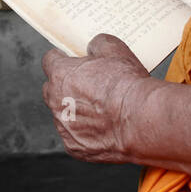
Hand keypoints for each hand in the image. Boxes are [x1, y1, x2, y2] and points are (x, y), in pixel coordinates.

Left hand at [41, 33, 151, 163]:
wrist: (141, 120)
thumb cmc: (127, 86)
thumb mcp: (115, 49)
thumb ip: (97, 44)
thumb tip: (94, 47)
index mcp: (60, 74)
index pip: (49, 60)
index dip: (61, 59)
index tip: (68, 60)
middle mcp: (55, 101)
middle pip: (52, 89)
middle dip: (66, 87)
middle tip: (88, 86)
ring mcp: (64, 127)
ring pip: (64, 115)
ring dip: (76, 111)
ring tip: (102, 110)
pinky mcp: (74, 147)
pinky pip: (75, 137)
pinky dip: (86, 134)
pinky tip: (105, 129)